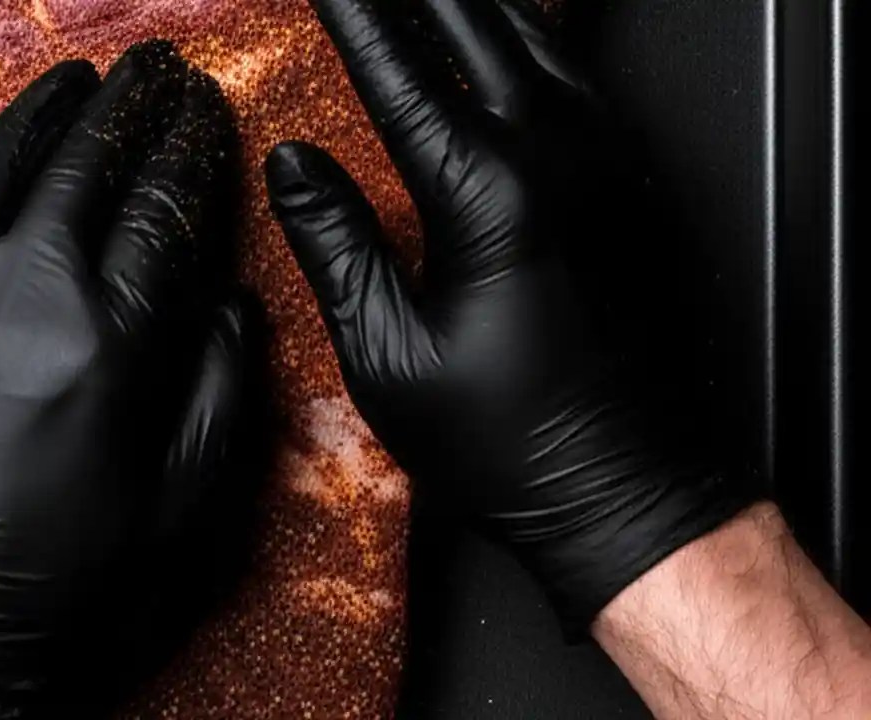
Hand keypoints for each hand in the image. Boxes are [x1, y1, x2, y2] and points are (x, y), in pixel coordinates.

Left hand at [0, 41, 265, 718]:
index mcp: (106, 346)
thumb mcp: (183, 508)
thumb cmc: (56, 590)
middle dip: (130, 107)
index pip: (163, 212)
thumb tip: (228, 302)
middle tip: (155, 73)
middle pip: (84, 166)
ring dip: (43, 113)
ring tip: (76, 83)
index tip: (208, 119)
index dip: (193, 154)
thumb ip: (218, 389)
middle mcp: (17, 300)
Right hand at [266, 0, 752, 632]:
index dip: (356, 17)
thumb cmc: (510, 439)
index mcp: (488, 195)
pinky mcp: (636, 184)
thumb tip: (292, 165)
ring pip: (538, 38)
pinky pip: (579, 77)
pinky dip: (532, 38)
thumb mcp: (390, 355)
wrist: (630, 487)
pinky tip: (511, 36)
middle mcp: (559, 158)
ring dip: (479, 4)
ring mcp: (609, 163)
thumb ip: (337, 244)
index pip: (402, 74)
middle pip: (477, 27)